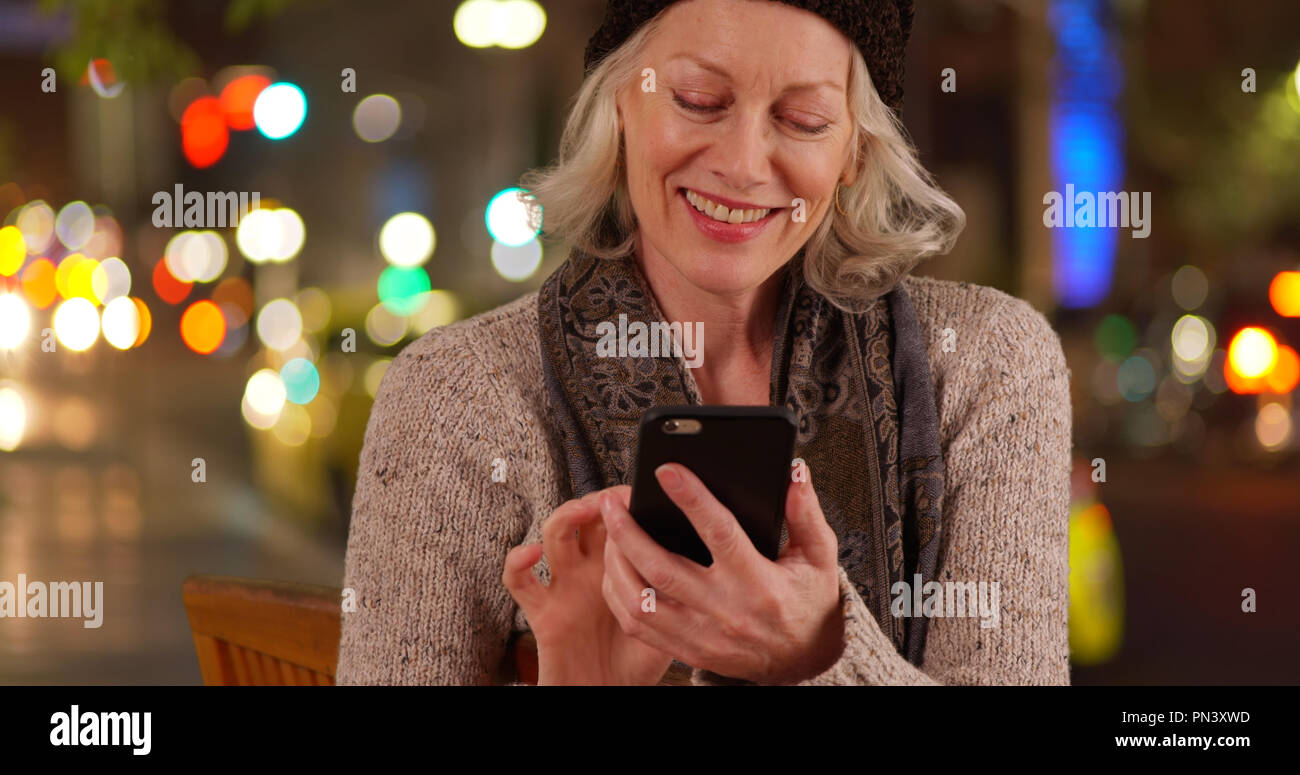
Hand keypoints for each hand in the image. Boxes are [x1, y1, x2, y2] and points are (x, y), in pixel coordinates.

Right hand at [503, 486, 674, 684]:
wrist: (610, 696)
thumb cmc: (638, 662)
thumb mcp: (667, 618)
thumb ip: (673, 585)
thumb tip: (698, 550)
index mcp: (618, 567)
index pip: (618, 521)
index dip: (627, 502)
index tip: (645, 492)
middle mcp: (588, 570)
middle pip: (584, 517)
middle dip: (598, 500)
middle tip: (616, 497)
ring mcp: (563, 587)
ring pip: (553, 535)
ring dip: (565, 516)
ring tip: (584, 509)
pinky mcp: (542, 612)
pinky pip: (519, 582)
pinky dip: (518, 562)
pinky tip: (533, 552)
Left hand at [598, 463, 843, 684]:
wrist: (804, 662)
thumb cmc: (809, 603)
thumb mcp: (818, 557)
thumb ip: (805, 513)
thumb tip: (794, 471)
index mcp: (759, 583)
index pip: (720, 534)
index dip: (692, 499)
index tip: (667, 470)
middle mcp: (726, 610)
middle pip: (664, 568)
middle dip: (629, 531)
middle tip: (613, 501)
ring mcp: (703, 635)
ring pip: (642, 600)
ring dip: (616, 563)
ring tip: (609, 530)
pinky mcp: (688, 650)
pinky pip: (639, 625)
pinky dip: (619, 594)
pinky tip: (615, 568)